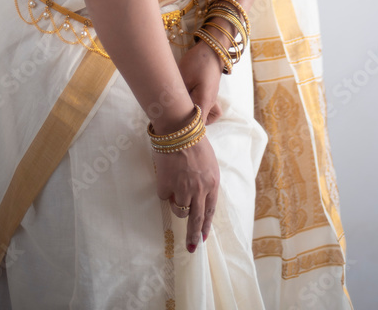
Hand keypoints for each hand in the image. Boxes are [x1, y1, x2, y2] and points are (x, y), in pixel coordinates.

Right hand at [154, 134, 219, 250]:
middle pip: (195, 219)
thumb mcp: (210, 164)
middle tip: (191, 247)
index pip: (210, 211)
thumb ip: (206, 182)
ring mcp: (182, 189)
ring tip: (176, 189)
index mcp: (212, 183)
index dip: (205, 226)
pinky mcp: (166, 185)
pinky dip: (165, 190)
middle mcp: (199, 190)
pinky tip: (167, 176)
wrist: (179, 129)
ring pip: (179, 209)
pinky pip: (165, 196)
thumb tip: (199, 199)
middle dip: (193, 235)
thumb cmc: (196, 142)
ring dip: (177, 204)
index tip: (202, 238)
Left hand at [178, 40, 223, 124]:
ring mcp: (212, 98)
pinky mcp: (209, 93)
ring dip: (196, 118)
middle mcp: (211, 103)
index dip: (184, 129)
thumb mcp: (183, 77)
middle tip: (172, 119)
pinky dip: (199, 109)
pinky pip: (207, 108)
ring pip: (206, 117)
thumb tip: (167, 108)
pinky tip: (188, 101)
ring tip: (182, 111)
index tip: (170, 128)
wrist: (212, 49)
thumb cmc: (198, 62)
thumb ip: (178, 95)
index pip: (196, 125)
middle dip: (187, 125)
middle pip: (201, 123)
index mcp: (205, 101)